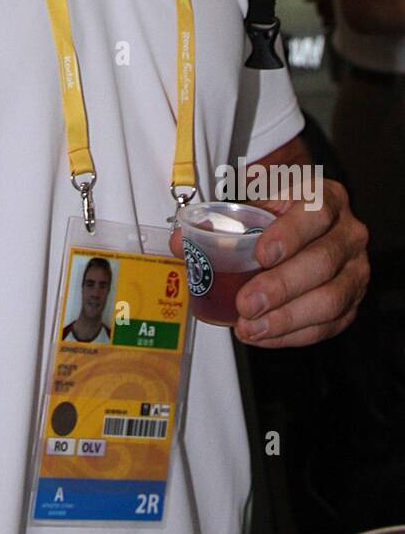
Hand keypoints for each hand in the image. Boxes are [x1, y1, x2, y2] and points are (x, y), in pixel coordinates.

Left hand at [233, 180, 368, 346]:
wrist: (305, 224)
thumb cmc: (277, 214)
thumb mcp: (254, 204)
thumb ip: (219, 221)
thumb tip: (178, 242)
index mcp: (326, 198)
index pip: (316, 213)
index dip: (290, 235)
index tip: (261, 254)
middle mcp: (348, 233)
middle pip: (322, 263)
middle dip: (281, 287)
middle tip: (246, 304)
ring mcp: (355, 270)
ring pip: (330, 300)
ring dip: (286, 319)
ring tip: (250, 327)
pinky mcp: (352, 302)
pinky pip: (328, 325)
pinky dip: (292, 335)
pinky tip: (263, 335)